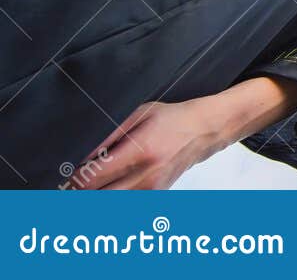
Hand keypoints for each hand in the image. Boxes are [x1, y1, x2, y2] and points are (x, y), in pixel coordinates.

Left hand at [71, 99, 228, 189]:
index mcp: (141, 151)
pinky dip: (113, 198)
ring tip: (91, 185)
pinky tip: (110, 187)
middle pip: (99, 198)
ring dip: (97, 197)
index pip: (94, 178)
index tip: (68, 176)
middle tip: (72, 184)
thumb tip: (82, 155)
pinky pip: (126, 204)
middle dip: (80, 193)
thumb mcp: (138, 114)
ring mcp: (153, 188)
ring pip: (111, 205)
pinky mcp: (156, 194)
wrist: (206, 129)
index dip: (74, 180)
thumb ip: (108, 135)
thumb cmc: (174, 119)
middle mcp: (147, 175)